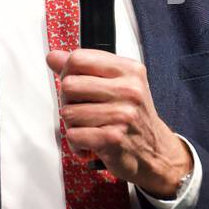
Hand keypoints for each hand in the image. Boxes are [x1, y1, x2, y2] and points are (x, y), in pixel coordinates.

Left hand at [46, 48, 192, 198]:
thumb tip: (53, 57)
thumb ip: (84, 68)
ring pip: (68, 112)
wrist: (155, 152)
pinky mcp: (113, 138)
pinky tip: (91, 142)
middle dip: (68, 100)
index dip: (68, 72)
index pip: (79, 58)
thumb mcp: (117, 84)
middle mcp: (129, 90)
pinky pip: (73, 135)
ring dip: (73, 125)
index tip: (76, 85)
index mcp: (129, 70)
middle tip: (83, 109)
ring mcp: (122, 114)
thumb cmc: (133, 116)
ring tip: (91, 127)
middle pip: (69, 85)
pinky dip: (77, 143)